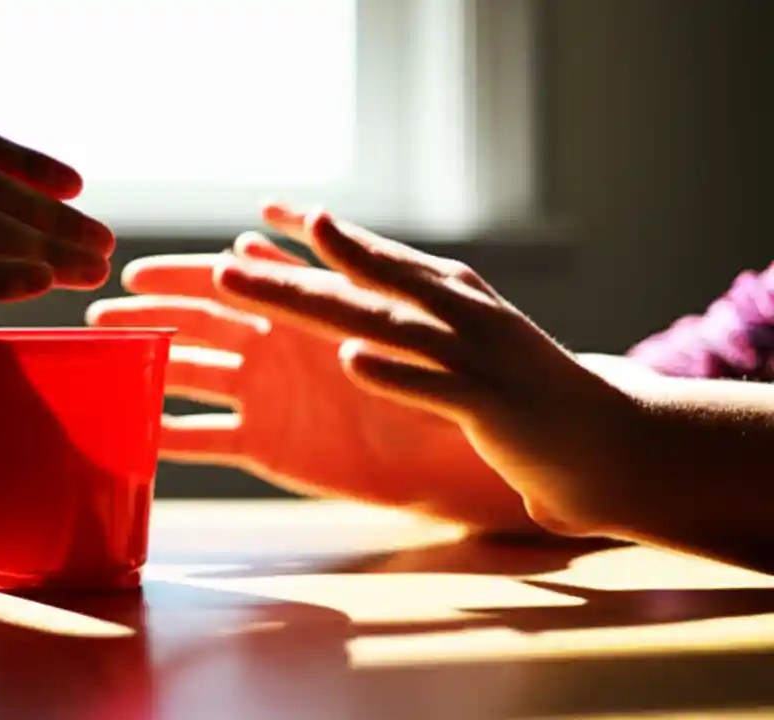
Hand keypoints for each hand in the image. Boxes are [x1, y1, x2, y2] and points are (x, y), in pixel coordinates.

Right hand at [87, 228, 537, 531]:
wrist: (448, 442)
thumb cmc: (421, 369)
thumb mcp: (372, 310)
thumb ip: (314, 273)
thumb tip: (252, 236)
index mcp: (292, 310)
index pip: (222, 284)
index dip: (177, 277)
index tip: (130, 271)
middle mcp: (268, 350)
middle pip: (192, 328)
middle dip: (145, 320)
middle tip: (95, 316)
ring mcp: (262, 398)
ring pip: (187, 379)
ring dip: (145, 372)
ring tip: (99, 369)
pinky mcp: (264, 446)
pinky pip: (206, 441)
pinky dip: (168, 439)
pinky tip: (131, 436)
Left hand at [213, 204, 640, 534]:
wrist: (612, 439)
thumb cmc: (527, 392)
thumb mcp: (468, 340)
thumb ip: (416, 319)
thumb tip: (352, 318)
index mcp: (450, 294)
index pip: (370, 255)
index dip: (317, 234)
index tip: (262, 212)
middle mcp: (457, 311)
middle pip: (358, 285)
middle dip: (290, 271)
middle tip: (229, 260)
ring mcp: (473, 355)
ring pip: (383, 322)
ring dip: (317, 302)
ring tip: (268, 284)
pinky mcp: (490, 404)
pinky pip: (433, 386)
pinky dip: (393, 373)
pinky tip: (352, 361)